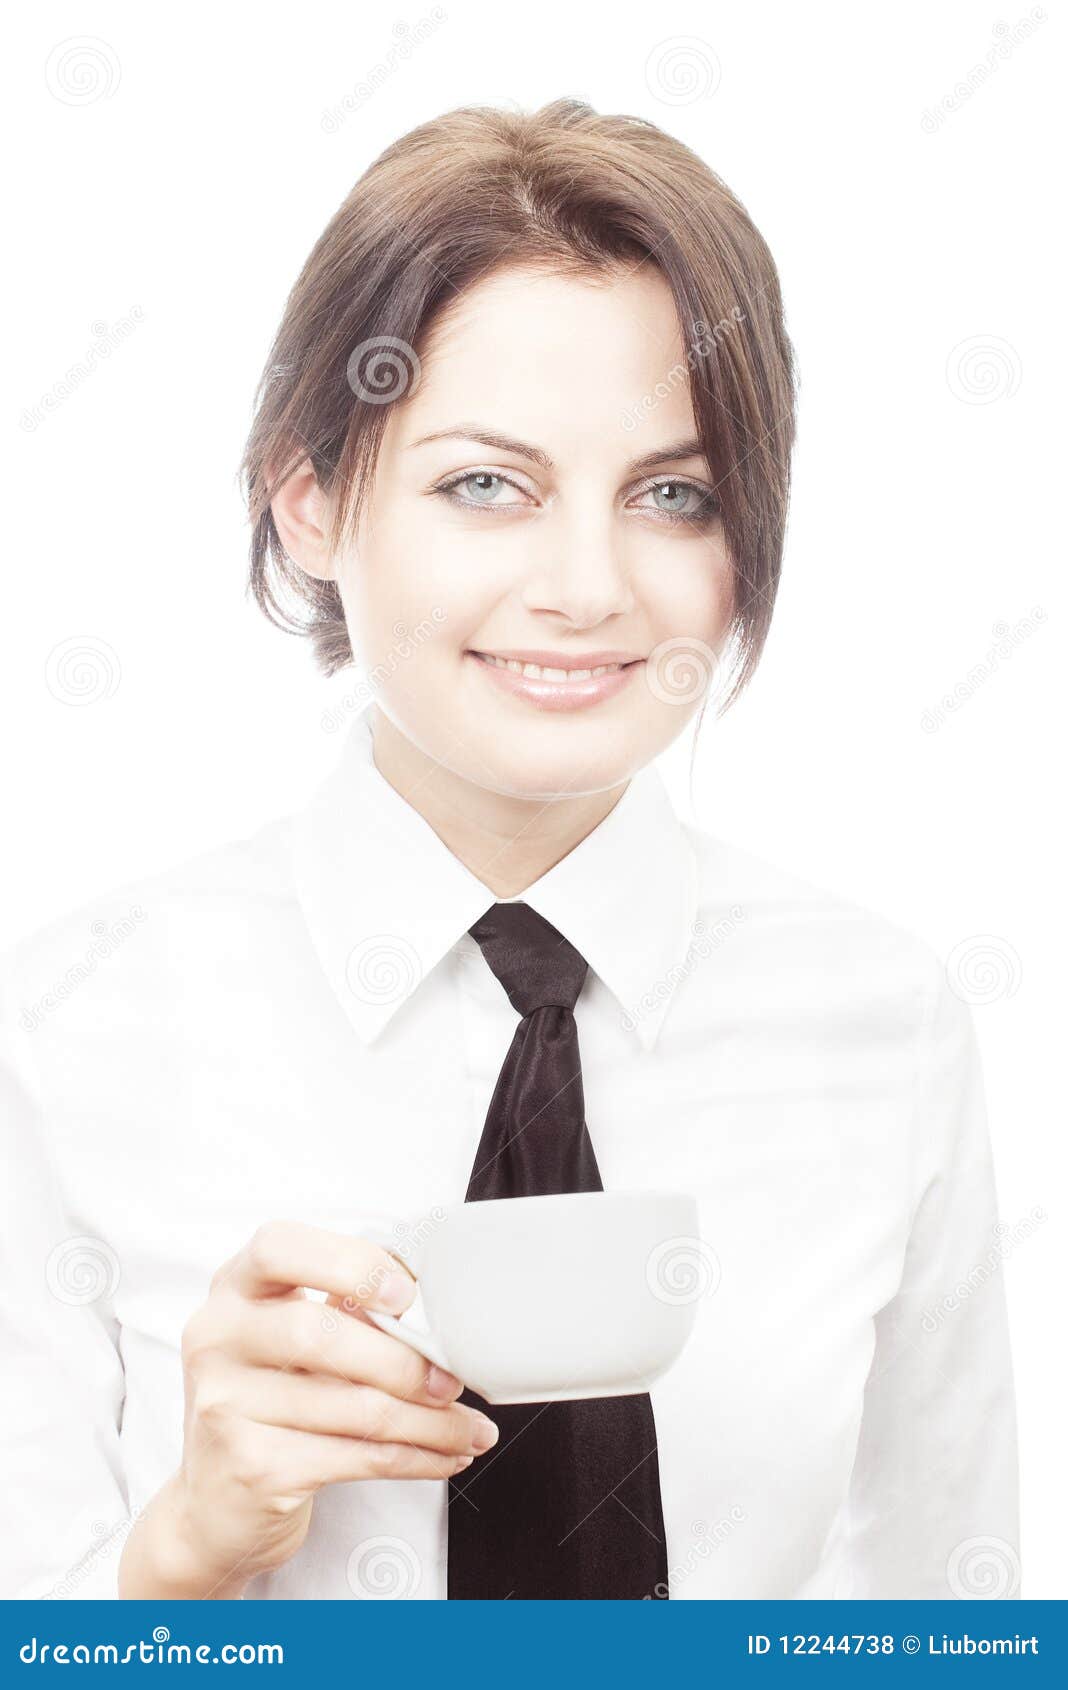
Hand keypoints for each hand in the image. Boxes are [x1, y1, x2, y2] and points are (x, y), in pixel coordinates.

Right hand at [119, 1220, 497, 1597]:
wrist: (213, 1507)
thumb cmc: (268, 1404)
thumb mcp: (291, 1343)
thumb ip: (343, 1311)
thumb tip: (433, 1307)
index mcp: (234, 1289)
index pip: (278, 1247)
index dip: (349, 1264)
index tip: (405, 1293)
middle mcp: (218, 1339)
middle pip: (318, 1334)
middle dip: (403, 1361)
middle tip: (452, 1379)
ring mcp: (227, 1406)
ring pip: (354, 1407)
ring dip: (430, 1422)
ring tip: (471, 1429)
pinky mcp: (252, 1469)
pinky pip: (357, 1457)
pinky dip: (416, 1458)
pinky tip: (446, 1456)